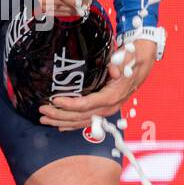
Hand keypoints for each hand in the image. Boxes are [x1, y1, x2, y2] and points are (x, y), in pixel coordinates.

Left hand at [39, 38, 157, 130]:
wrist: (141, 64)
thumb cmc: (131, 60)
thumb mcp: (127, 58)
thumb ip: (119, 64)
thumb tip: (113, 71)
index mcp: (112, 96)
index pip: (87, 104)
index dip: (69, 104)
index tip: (54, 99)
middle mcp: (109, 107)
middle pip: (80, 116)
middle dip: (60, 115)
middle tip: (42, 111)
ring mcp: (106, 111)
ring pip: (81, 121)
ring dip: (62, 121)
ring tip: (45, 119)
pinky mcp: (103, 110)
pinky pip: (86, 121)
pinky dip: (72, 124)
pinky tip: (60, 126)